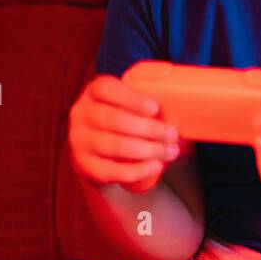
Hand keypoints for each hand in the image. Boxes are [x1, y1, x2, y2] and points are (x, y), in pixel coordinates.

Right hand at [68, 75, 183, 193]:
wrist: (95, 149)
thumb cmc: (121, 118)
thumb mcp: (126, 102)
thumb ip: (146, 98)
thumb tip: (179, 101)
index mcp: (93, 92)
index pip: (106, 89)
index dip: (132, 98)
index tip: (155, 109)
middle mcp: (82, 114)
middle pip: (115, 120)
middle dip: (149, 129)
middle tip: (172, 135)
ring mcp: (80, 141)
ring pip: (116, 146)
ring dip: (148, 150)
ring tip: (170, 151)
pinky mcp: (85, 165)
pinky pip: (112, 171)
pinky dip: (137, 170)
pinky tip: (156, 166)